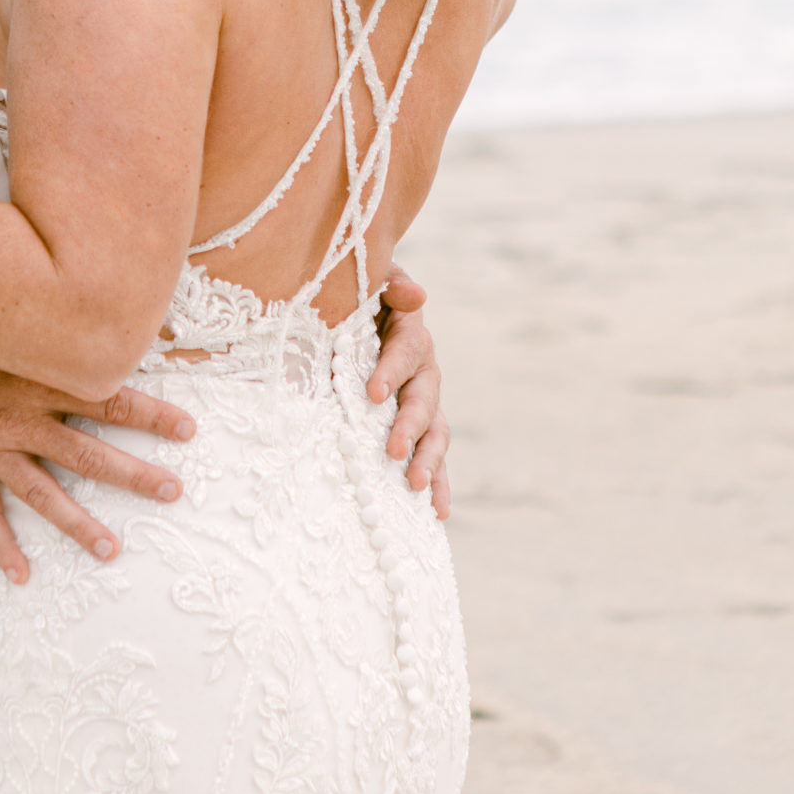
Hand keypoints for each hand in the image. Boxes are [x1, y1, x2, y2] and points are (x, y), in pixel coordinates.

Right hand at [0, 344, 196, 585]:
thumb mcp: (19, 326)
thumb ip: (64, 333)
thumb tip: (120, 318)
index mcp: (39, 379)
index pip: (107, 398)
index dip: (149, 414)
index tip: (188, 429)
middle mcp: (19, 416)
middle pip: (85, 453)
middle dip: (132, 474)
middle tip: (171, 491)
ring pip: (42, 492)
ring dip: (77, 523)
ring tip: (111, 550)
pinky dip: (2, 545)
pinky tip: (21, 576)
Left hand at [368, 262, 450, 518]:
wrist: (354, 314)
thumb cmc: (355, 295)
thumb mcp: (370, 281)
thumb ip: (390, 284)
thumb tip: (417, 296)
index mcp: (409, 333)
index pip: (406, 350)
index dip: (392, 370)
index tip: (372, 393)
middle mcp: (423, 370)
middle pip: (424, 398)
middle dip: (409, 426)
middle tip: (392, 449)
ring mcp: (424, 402)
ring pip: (435, 431)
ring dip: (428, 460)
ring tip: (416, 485)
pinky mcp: (419, 428)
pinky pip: (434, 456)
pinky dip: (439, 484)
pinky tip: (438, 512)